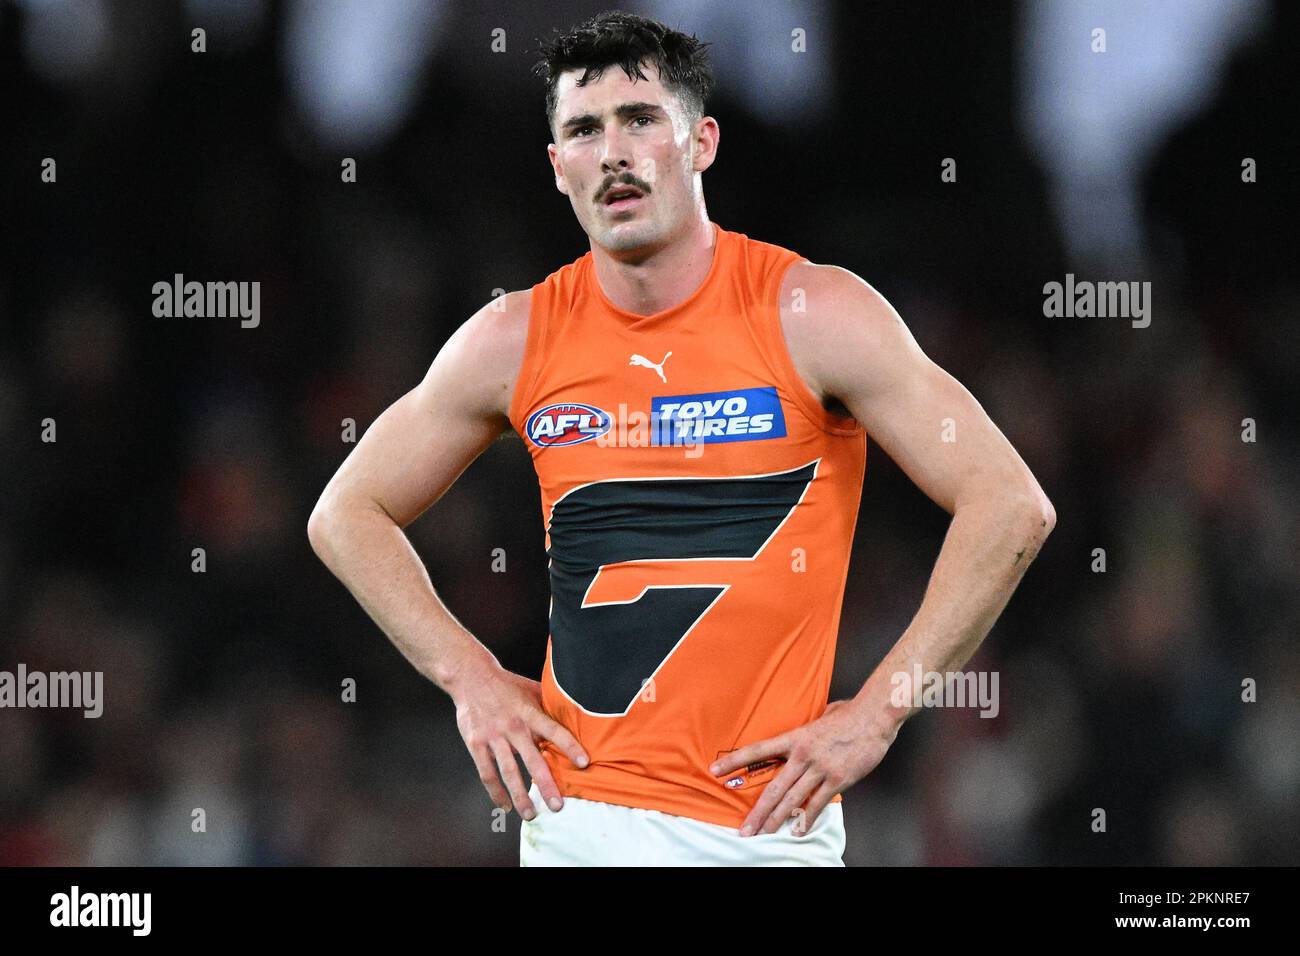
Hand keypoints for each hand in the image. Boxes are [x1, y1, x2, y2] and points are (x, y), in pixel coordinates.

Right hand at [452, 662, 588, 820]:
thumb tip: (575, 714)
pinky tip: (505, 805)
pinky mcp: (476, 744)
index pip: (554, 731)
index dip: (570, 746)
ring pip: (509, 772)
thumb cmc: (506, 684)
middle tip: (557, 806)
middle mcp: (513, 727)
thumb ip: (549, 706)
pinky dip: (495, 792)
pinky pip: (486, 773)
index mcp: (529, 712)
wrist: (471, 677)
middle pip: (533, 760)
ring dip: (520, 796)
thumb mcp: (531, 689)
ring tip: (531, 814)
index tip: (584, 763)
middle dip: (546, 785)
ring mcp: (493, 737)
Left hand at [708, 699, 897, 836]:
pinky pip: (817, 804)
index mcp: (795, 737)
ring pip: (791, 800)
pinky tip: (797, 830)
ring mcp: (820, 768)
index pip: (758, 750)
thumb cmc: (849, 714)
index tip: (715, 771)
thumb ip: (807, 729)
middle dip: (756, 812)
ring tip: (763, 834)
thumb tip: (803, 732)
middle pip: (773, 787)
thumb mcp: (820, 717)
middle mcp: (803, 755)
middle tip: (743, 829)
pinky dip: (806, 819)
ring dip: (776, 820)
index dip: (735, 761)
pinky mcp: (837, 779)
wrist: (874, 716)